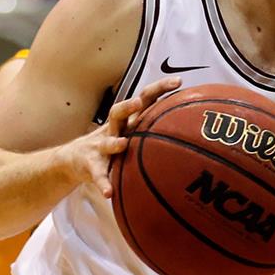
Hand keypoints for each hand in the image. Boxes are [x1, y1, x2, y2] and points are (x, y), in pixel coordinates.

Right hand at [60, 75, 180, 197]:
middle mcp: (114, 130)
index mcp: (129, 121)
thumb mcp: (135, 135)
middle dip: (128, 106)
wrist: (77, 159)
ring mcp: (100, 147)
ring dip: (114, 143)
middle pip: (119, 112)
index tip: (178, 81)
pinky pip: (98, 176)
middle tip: (138, 102)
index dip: (159, 88)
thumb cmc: (116, 145)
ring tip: (122, 144)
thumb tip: (198, 136)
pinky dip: (103, 183)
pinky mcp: (91, 166)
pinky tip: (108, 193)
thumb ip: (160, 132)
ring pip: (106, 142)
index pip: (145, 99)